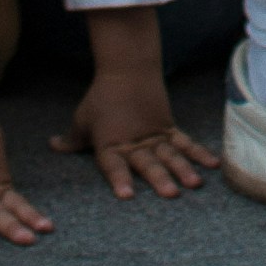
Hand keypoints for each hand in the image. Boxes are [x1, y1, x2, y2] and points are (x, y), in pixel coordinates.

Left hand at [52, 72, 212, 201]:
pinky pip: (185, 142)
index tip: (126, 196)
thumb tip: (53, 146)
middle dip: (159, 179)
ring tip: (194, 184)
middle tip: (171, 194)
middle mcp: (134, 143)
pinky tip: (212, 165)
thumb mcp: (82, 119)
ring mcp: (154, 135)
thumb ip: (71, 139)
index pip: (114, 166)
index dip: (120, 180)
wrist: (127, 70)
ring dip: (183, 169)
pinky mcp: (168, 127)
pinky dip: (199, 153)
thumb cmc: (101, 97)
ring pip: (170, 155)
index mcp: (110, 144)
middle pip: (148, 163)